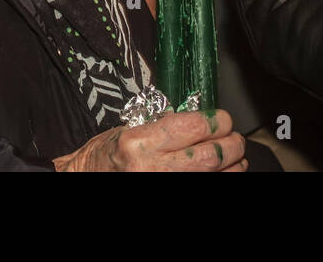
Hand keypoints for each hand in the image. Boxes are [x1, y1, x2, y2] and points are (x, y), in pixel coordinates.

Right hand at [52, 109, 246, 171]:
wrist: (86, 180)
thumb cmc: (107, 155)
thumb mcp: (130, 129)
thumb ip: (165, 125)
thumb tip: (203, 121)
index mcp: (139, 143)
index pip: (192, 126)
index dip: (216, 120)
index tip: (222, 118)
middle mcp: (151, 169)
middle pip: (210, 156)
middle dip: (232, 144)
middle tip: (235, 138)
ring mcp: (162, 187)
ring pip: (213, 177)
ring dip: (233, 166)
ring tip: (235, 158)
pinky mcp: (169, 204)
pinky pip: (206, 188)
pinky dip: (221, 180)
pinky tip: (223, 174)